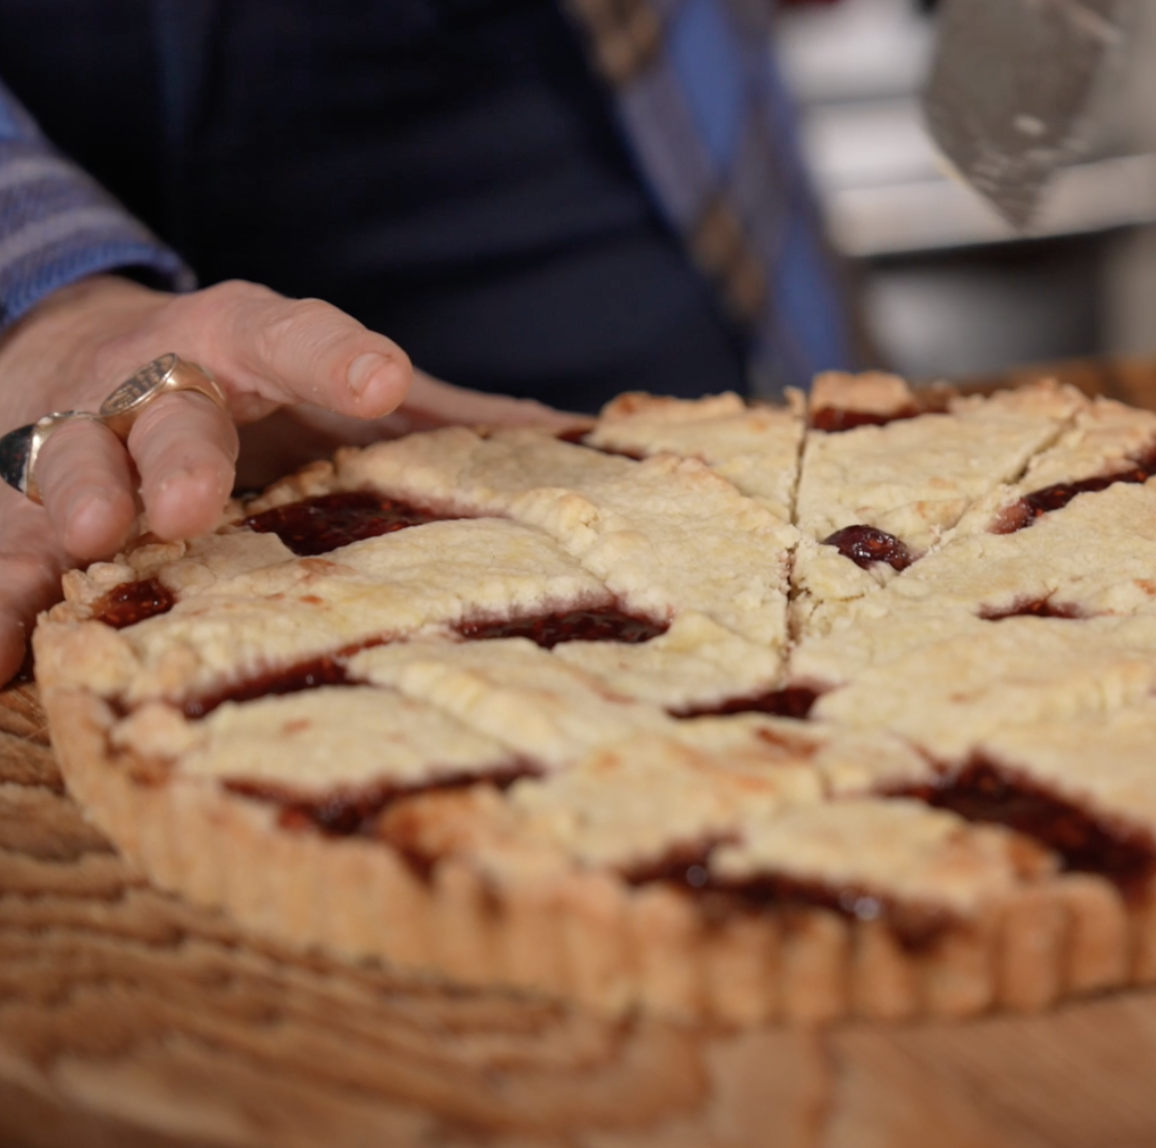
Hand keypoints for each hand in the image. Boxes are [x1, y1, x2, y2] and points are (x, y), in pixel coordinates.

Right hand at [0, 274, 575, 681]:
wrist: (91, 352)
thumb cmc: (253, 386)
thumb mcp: (339, 390)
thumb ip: (442, 419)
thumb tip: (584, 442)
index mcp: (248, 343)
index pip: (297, 336)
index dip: (339, 358)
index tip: (384, 383)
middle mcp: (158, 381)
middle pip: (167, 406)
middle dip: (180, 450)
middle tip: (193, 502)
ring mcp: (80, 437)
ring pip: (68, 462)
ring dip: (76, 501)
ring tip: (94, 540)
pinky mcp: (17, 499)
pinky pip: (1, 544)